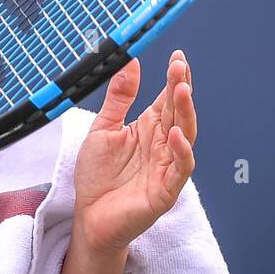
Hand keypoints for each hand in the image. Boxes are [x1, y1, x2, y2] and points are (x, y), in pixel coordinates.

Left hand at [72, 49, 196, 255]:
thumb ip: (119, 98)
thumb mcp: (103, 129)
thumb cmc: (97, 176)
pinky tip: (177, 135)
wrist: (89, 216)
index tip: (177, 57)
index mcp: (148, 128)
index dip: (174, 79)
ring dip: (185, 113)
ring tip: (181, 91)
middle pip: (178, 112)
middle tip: (180, 67)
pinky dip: (182, 151)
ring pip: (185, 135)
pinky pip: (180, 168)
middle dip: (181, 88)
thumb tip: (131, 62)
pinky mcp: (166, 189)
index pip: (167, 99)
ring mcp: (167, 166)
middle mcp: (162, 144)